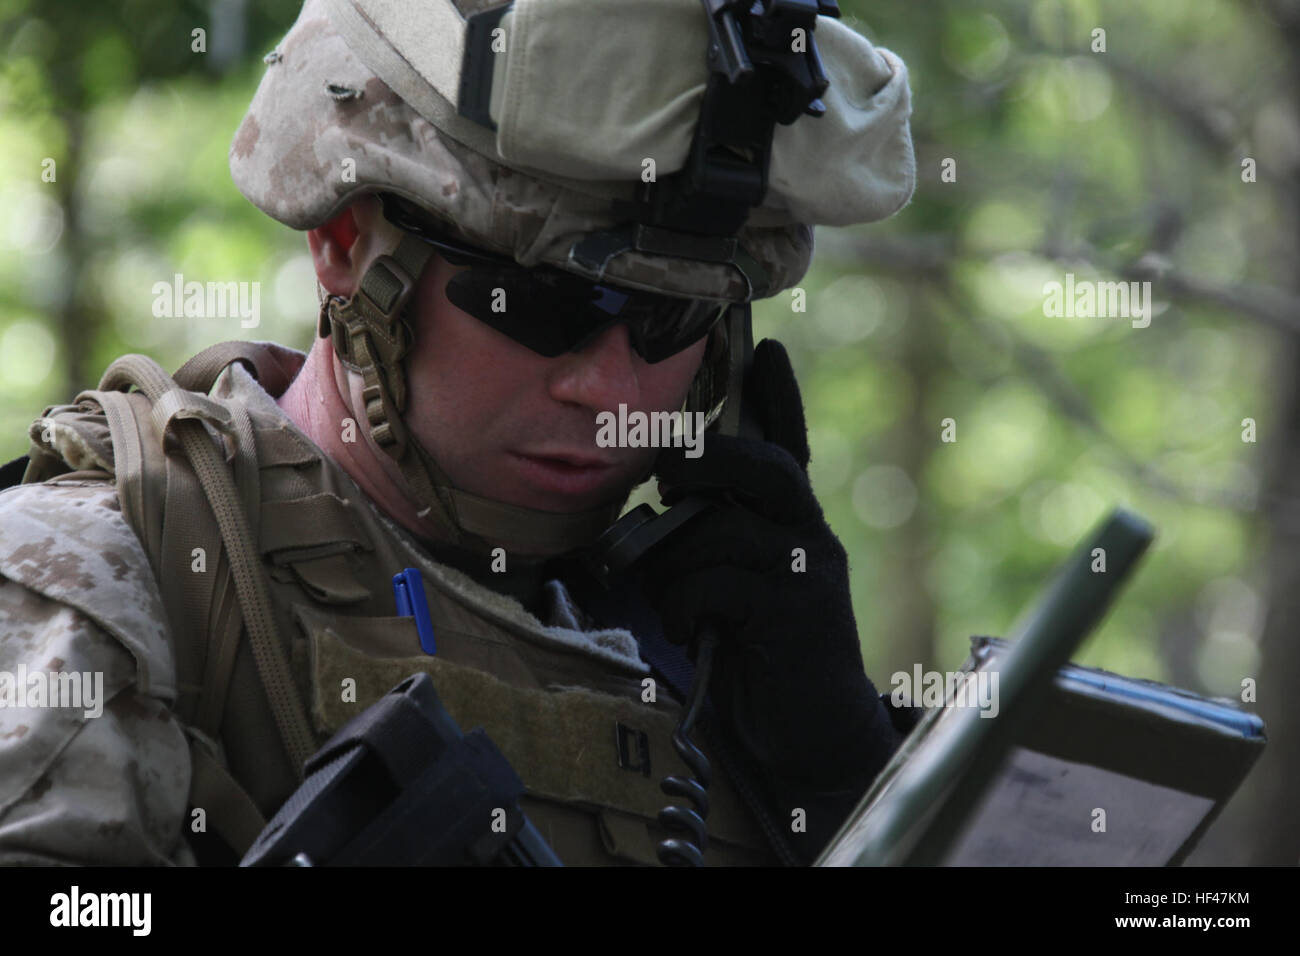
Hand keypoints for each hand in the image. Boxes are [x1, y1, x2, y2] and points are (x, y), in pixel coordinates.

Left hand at [638, 339, 898, 790]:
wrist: (808, 734)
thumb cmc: (758, 657)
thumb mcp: (732, 589)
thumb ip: (711, 544)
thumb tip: (662, 506)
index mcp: (792, 525)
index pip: (787, 446)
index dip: (779, 396)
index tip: (767, 347)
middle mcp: (808, 536)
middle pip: (761, 465)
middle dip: (704, 461)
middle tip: (670, 477)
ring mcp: (808, 571)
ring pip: (720, 530)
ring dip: (678, 568)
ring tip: (682, 605)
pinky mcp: (797, 611)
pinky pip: (715, 582)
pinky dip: (685, 606)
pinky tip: (695, 630)